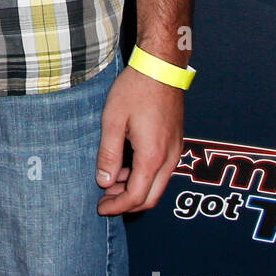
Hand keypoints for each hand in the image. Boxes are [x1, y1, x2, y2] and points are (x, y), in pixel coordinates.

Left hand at [95, 64, 183, 214]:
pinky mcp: (175, 143)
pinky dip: (144, 177)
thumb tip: (104, 182)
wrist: (161, 68)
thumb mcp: (113, 120)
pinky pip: (162, 171)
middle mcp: (169, 158)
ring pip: (158, 185)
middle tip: (104, 200)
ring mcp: (175, 151)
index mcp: (153, 156)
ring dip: (136, 190)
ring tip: (110, 182)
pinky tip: (126, 167)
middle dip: (127, 203)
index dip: (117, 206)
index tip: (100, 208)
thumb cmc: (135, 90)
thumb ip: (109, 154)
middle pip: (151, 197)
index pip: (136, 196)